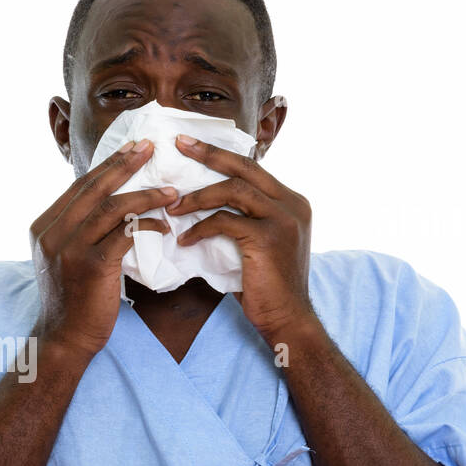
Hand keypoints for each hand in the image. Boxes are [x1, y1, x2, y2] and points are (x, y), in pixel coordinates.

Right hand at [30, 140, 176, 359]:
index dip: (108, 166)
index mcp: (44, 226)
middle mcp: (52, 232)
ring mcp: (69, 248)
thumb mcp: (64, 258)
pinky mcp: (91, 265)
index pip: (79, 187)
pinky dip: (148, 225)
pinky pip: (125, 234)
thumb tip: (107, 204)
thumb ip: (78, 230)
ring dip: (145, 195)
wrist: (65, 339)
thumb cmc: (72, 300)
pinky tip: (165, 224)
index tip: (132, 149)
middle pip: (93, 188)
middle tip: (151, 147)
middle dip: (125, 165)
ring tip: (172, 191)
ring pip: (112, 207)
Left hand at [166, 134, 315, 345]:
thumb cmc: (267, 287)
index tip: (193, 146)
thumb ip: (246, 221)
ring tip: (174, 208)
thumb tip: (208, 207)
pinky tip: (186, 240)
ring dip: (198, 197)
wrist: (287, 319)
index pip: (253, 169)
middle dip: (209, 154)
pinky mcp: (267, 238)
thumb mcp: (260, 245)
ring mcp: (282, 219)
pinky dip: (201, 228)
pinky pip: (225, 221)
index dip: (222, 156)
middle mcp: (292, 204)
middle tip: (179, 145)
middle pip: (244, 168)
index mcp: (291, 201)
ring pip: (233, 190)